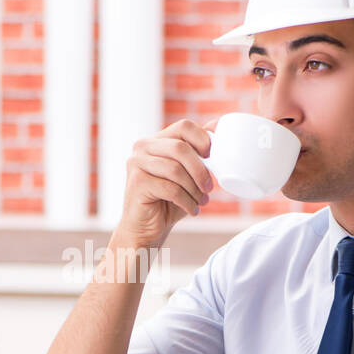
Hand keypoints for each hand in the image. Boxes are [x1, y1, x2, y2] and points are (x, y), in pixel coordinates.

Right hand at [113, 117, 219, 249]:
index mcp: (157, 140)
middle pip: (180, 148)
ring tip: (201, 202)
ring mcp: (136, 163)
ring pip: (175, 170)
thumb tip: (217, 125)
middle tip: (209, 188)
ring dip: (194, 189)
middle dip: (200, 170)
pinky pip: (170, 188)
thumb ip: (197, 152)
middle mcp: (143, 147)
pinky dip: (186, 201)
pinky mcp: (137, 182)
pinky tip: (191, 210)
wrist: (146, 228)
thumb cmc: (168, 201)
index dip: (203, 139)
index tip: (212, 157)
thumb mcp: (187, 174)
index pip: (184, 126)